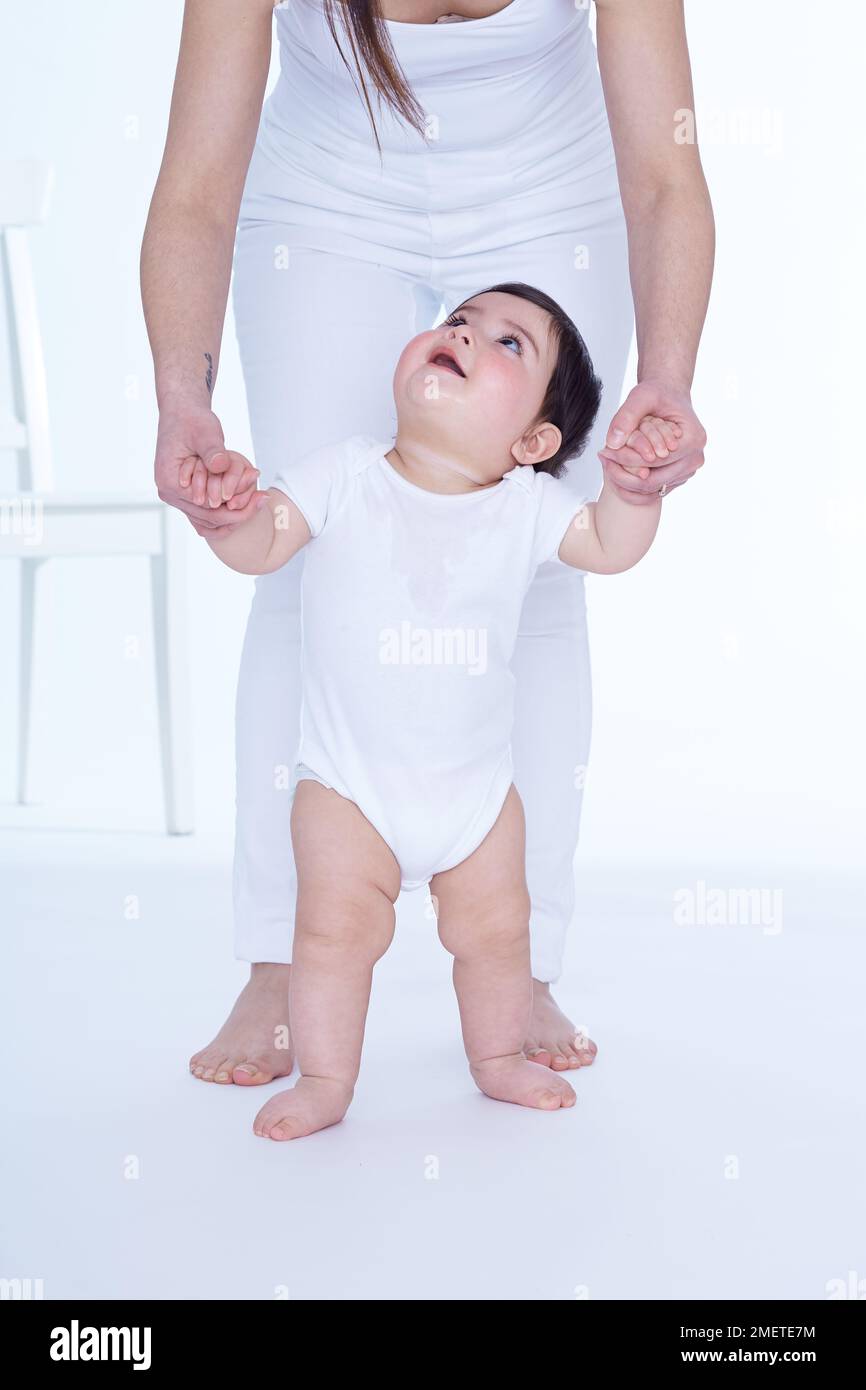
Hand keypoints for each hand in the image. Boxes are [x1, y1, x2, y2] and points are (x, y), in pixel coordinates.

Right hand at [154, 397, 262, 537]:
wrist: (181, 414)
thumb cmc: (192, 420)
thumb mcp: (205, 432)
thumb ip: (212, 450)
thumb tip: (221, 465)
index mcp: (169, 480)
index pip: (205, 507)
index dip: (234, 507)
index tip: (259, 498)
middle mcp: (169, 493)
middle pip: (207, 518)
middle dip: (237, 513)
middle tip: (263, 500)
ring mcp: (175, 496)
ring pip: (207, 521)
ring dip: (232, 516)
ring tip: (258, 502)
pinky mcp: (184, 495)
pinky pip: (205, 514)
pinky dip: (224, 512)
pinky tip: (245, 504)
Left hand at [597, 379, 706, 505]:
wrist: (669, 396)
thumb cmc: (658, 394)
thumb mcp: (641, 396)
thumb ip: (626, 416)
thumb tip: (613, 443)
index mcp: (693, 440)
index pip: (654, 460)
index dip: (626, 459)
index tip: (604, 451)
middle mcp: (695, 459)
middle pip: (653, 480)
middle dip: (623, 474)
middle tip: (601, 459)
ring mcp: (688, 471)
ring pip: (651, 490)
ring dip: (625, 483)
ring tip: (605, 466)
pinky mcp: (679, 478)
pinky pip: (652, 492)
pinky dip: (632, 488)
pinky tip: (615, 474)